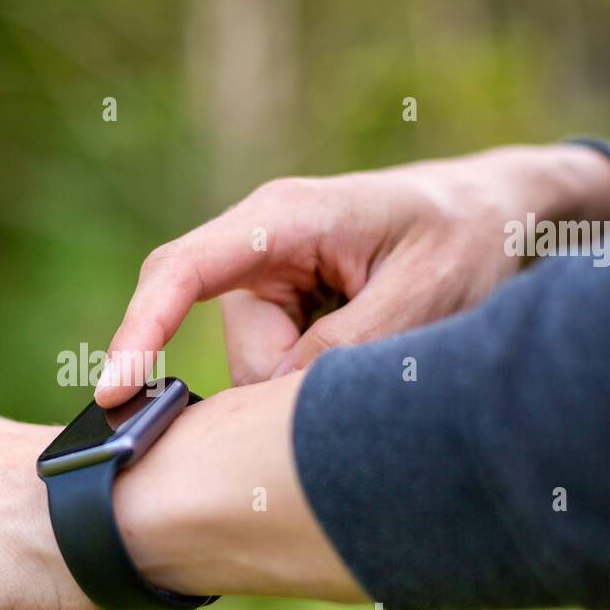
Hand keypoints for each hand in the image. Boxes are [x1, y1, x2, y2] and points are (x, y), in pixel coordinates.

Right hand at [95, 144, 609, 406]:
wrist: (494, 212)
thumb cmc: (465, 236)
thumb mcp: (427, 293)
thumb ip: (347, 346)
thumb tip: (271, 397)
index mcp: (282, 217)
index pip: (183, 270)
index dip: (141, 329)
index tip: (115, 390)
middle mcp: (260, 244)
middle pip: (238, 345)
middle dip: (294, 380)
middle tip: (382, 357)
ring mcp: (271, 278)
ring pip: (260, 367)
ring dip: (319, 377)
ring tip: (393, 333)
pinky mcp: (285, 307)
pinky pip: (280, 366)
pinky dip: (321, 374)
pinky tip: (373, 340)